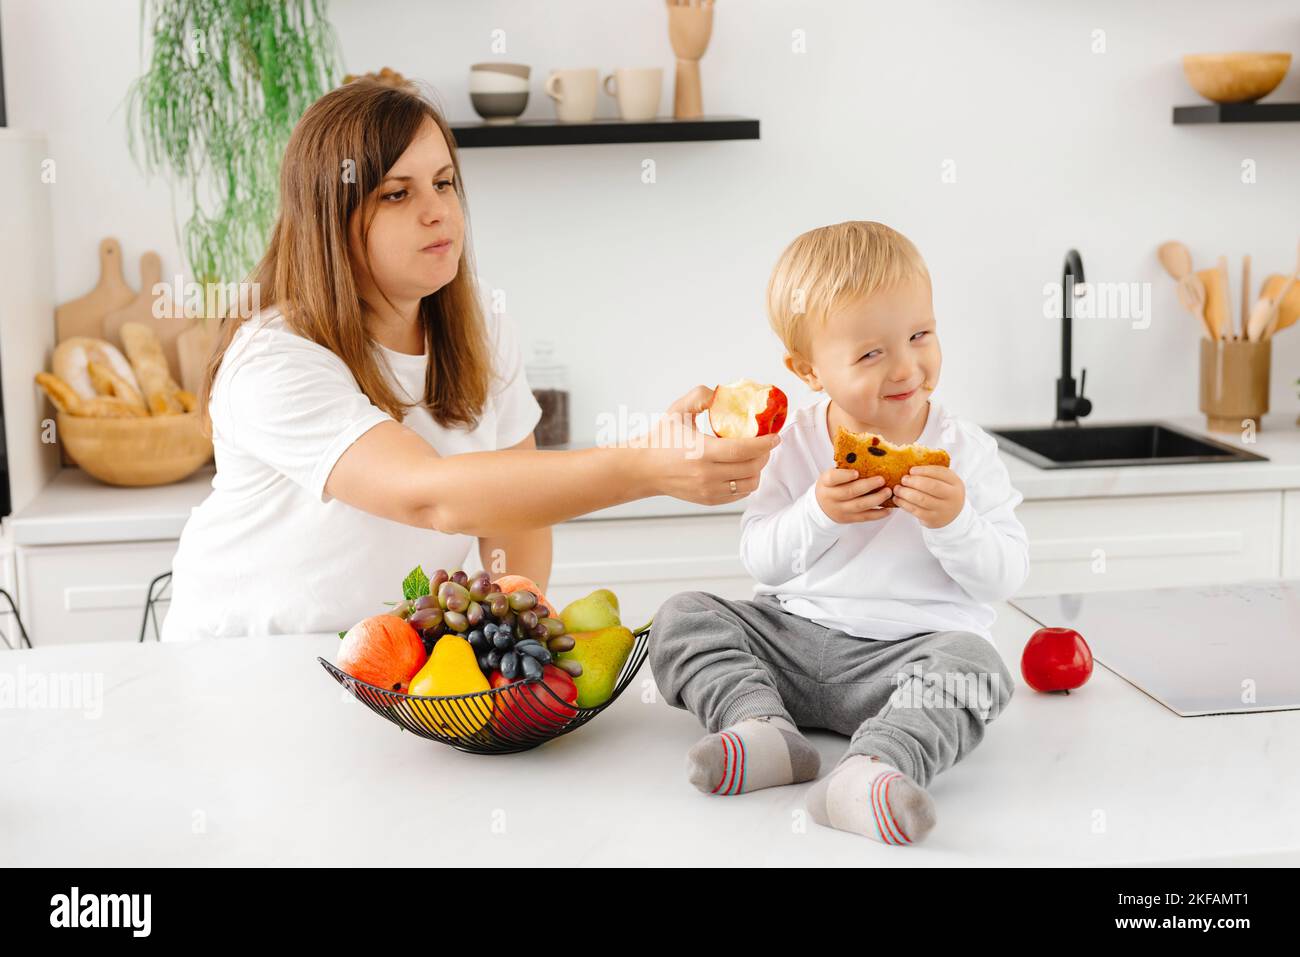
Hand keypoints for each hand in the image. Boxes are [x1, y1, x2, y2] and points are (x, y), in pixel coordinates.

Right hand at [635, 385, 779, 505]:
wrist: (644, 468)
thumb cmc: (662, 438)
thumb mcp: (677, 410)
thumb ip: (699, 396)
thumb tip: (721, 393)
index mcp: (702, 451)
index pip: (743, 450)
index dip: (764, 443)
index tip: (774, 436)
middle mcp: (706, 474)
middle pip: (751, 467)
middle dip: (765, 454)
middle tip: (766, 443)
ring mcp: (708, 490)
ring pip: (749, 484)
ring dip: (758, 470)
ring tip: (755, 457)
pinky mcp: (709, 499)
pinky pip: (739, 494)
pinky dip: (747, 482)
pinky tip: (742, 469)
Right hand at [814, 467, 893, 523]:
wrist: (822, 506)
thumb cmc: (832, 485)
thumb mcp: (832, 475)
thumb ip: (846, 468)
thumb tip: (870, 454)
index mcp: (826, 482)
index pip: (833, 478)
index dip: (845, 475)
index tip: (857, 472)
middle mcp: (831, 497)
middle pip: (849, 492)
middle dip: (867, 486)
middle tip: (882, 479)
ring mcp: (840, 510)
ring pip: (859, 506)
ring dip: (876, 499)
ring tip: (888, 492)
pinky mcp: (849, 519)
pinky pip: (865, 517)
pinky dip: (878, 514)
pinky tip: (888, 509)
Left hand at [893, 465, 964, 528]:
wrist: (952, 515)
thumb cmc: (943, 493)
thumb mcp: (944, 481)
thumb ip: (932, 473)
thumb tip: (910, 468)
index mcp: (955, 483)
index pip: (940, 473)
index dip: (924, 470)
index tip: (911, 470)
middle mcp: (952, 497)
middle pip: (932, 486)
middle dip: (914, 481)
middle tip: (903, 479)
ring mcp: (943, 510)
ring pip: (922, 500)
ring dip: (906, 493)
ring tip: (897, 489)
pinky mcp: (933, 520)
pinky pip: (916, 511)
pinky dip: (904, 504)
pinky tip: (897, 499)